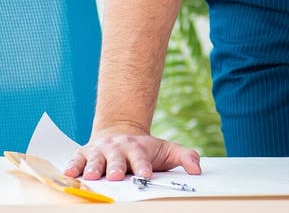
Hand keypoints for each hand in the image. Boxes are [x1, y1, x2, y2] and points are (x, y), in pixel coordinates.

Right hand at [64, 125, 201, 181]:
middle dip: (117, 166)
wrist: (120, 132)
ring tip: (94, 176)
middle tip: (118, 175)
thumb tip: (198, 168)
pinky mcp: (84, 153)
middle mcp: (118, 148)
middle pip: (118, 157)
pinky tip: (69, 172)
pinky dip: (73, 165)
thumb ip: (184, 156)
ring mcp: (100, 150)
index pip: (142, 157)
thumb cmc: (144, 149)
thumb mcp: (166, 150)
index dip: (144, 166)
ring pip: (96, 158)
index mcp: (138, 148)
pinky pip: (77, 159)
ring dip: (94, 167)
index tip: (146, 174)